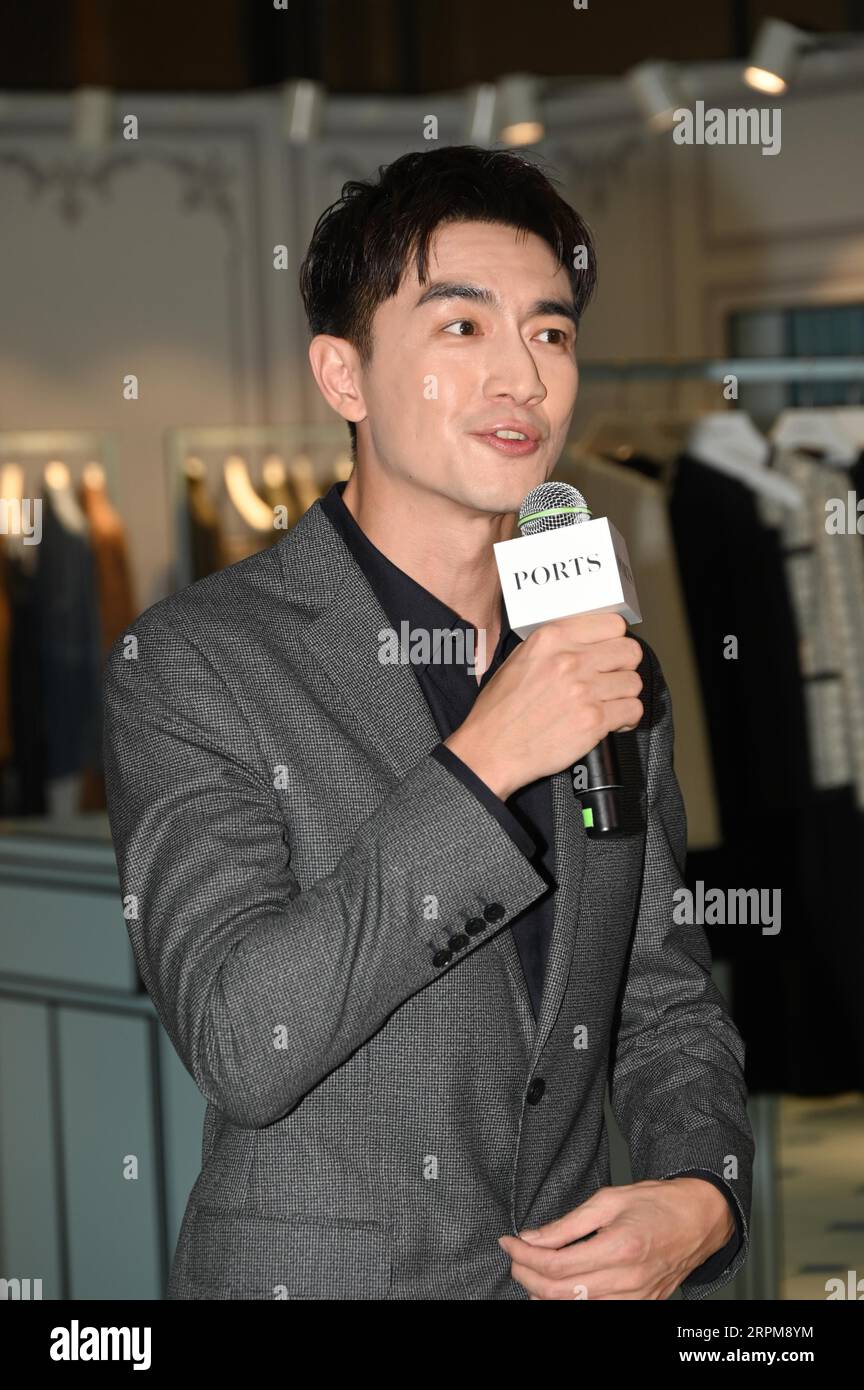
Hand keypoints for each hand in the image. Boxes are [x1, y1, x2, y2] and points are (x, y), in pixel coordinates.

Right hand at [443, 611, 643, 799]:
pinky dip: (627, 718)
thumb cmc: (500, 710)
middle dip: (624, 667)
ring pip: (634, 682)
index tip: (611, 653)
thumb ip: (555, 646)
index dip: (615, 641)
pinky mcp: (593, 720)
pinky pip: (633, 709)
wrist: (491, 749)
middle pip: (630, 651)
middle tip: (612, 679)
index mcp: (552, 638)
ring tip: (609, 703)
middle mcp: (570, 660)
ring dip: (624, 695)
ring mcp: (584, 690)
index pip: (613, 624)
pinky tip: (613, 721)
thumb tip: (586, 643)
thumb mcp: (520, 659)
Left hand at [498, 1177, 734, 1299]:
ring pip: (576, 1309)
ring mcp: (636, 1298)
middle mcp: (628, 1279)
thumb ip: (568, 1223)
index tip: (509, 1243)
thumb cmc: (658, 1203)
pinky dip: (572, 1304)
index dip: (524, 1257)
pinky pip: (598, 1312)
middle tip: (514, 1260)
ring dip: (545, 1295)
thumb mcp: (609, 1200)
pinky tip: (558, 1290)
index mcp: (619, 1247)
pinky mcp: (642, 1306)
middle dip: (527, 1277)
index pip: (557, 1264)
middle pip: (560, 1292)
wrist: (700, 1220)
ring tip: (531, 1273)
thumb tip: (532, 1237)